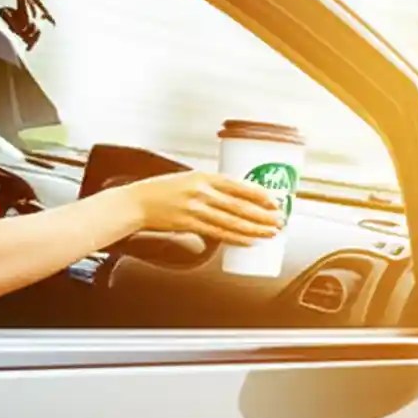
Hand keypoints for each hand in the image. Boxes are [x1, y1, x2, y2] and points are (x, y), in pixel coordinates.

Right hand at [121, 171, 282, 244]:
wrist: (137, 202)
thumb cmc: (162, 190)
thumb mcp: (189, 178)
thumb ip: (211, 186)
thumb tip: (235, 197)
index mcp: (204, 176)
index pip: (238, 185)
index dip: (259, 195)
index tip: (275, 202)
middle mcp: (202, 191)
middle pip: (240, 206)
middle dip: (263, 215)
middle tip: (280, 222)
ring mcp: (195, 209)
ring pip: (232, 221)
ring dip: (254, 229)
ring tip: (271, 233)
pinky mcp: (189, 224)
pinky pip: (218, 233)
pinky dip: (236, 238)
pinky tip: (249, 242)